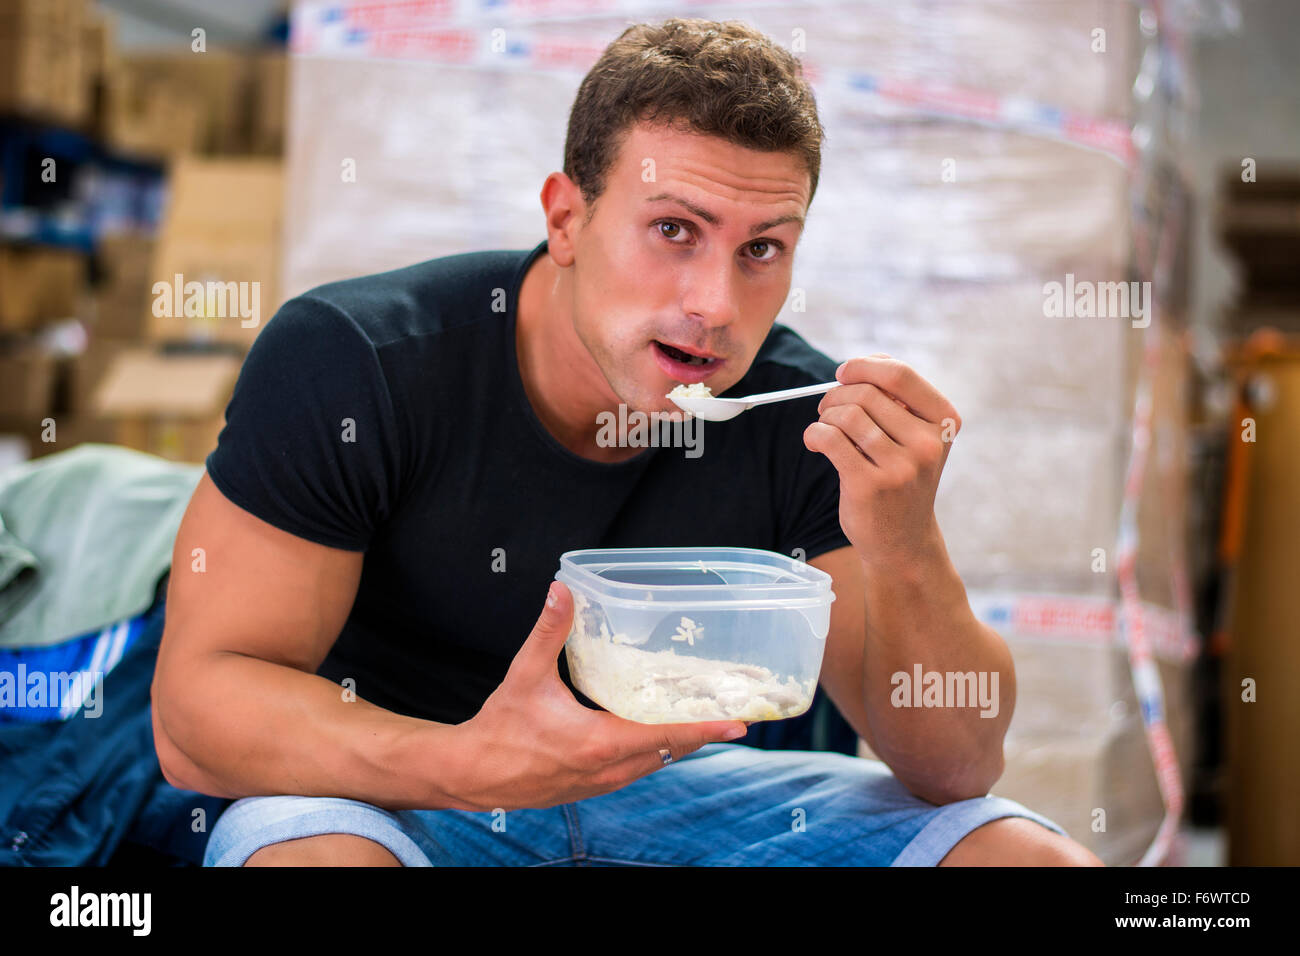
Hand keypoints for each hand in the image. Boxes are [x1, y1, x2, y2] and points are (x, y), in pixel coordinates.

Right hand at [450, 581, 747, 811]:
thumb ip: (549, 631)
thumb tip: (561, 591)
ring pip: (655, 763)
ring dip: (679, 744)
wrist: (472, 774)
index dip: (706, 729)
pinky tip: (658, 736)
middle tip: (730, 713)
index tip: (739, 724)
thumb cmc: (500, 728)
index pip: (667, 735)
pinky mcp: (592, 787)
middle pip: (670, 751)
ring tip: (703, 722)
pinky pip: (637, 770)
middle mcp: (610, 769)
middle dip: (702, 733)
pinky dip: (655, 753)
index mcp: (601, 742)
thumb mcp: (526, 675)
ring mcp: (602, 783)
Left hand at [803, 354, 960, 565]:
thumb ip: (898, 398)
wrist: (902, 540)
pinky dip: (814, 434)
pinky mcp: (870, 485)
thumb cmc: (902, 478)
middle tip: (827, 408)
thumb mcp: (915, 437)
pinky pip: (829, 438)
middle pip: (867, 392)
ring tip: (824, 429)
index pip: (899, 373)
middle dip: (837, 394)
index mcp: (943, 421)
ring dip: (825, 416)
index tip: (843, 373)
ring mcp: (901, 467)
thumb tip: (864, 363)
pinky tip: (815, 443)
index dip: (863, 366)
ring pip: (846, 414)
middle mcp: (927, 443)